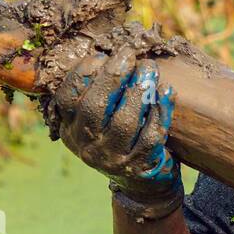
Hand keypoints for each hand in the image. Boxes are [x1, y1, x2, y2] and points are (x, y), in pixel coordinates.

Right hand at [47, 46, 180, 212]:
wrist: (140, 183)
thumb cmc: (119, 136)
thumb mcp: (99, 119)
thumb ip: (99, 90)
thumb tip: (113, 50)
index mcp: (70, 128)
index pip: (66, 99)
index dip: (81, 75)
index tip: (100, 55)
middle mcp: (87, 145)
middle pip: (94, 108)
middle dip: (111, 77)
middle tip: (128, 54)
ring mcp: (113, 158)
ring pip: (124, 122)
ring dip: (139, 91)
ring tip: (150, 69)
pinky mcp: (139, 166)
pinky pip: (151, 135)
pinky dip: (160, 111)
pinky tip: (167, 92)